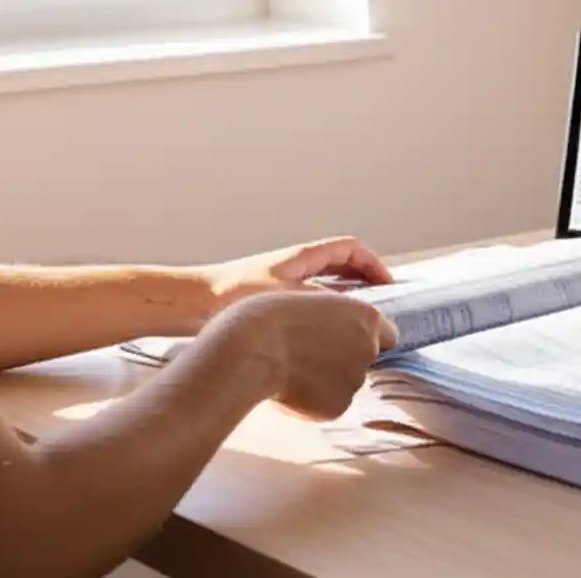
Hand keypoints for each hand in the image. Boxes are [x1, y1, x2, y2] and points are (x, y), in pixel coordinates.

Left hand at [202, 237, 392, 314]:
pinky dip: (326, 310)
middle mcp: (296, 264)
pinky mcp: (273, 298)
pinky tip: (327, 332)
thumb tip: (354, 314)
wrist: (191, 301)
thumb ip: (323, 304)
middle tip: (381, 303)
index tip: (389, 285)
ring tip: (360, 319)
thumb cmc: (234, 294)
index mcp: (303, 256)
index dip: (373, 264)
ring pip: (327, 282)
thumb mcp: (288, 298)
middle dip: (365, 280)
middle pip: (342, 264)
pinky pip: (311, 299)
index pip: (350, 249)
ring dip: (346, 296)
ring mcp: (284, 280)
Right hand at [204, 291, 397, 420]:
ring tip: (295, 370)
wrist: (251, 347)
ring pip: (346, 383)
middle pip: (364, 360)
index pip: (388, 334)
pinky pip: (330, 404)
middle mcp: (369, 348)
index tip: (346, 340)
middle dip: (344, 360)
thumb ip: (337, 318)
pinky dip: (315, 401)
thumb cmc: (272, 316)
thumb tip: (342, 336)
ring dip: (328, 380)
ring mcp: (355, 379)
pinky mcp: (338, 406)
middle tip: (310, 355)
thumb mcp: (314, 301)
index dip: (365, 338)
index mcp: (367, 317)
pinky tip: (292, 389)